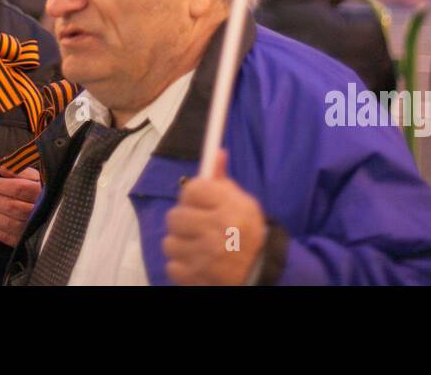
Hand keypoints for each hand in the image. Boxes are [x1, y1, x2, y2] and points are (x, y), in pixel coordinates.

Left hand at [0, 165, 40, 245]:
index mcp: (40, 192)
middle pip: (10, 206)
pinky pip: (6, 236)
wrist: (53, 214)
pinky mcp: (25, 240)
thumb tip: (3, 169)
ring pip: (7, 222)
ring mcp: (31, 227)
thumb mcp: (35, 175)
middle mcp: (38, 211)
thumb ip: (20, 169)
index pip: (18, 188)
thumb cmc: (41, 191)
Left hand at [163, 150, 265, 284]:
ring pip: (169, 242)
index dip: (192, 195)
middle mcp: (216, 232)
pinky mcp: (195, 278)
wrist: (260, 272)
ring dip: (181, 244)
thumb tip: (216, 152)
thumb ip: (223, 181)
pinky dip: (182, 265)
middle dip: (184, 220)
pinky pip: (171, 265)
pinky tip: (196, 262)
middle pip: (175, 216)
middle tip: (196, 225)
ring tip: (197, 246)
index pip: (192, 189)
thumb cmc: (248, 232)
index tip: (197, 201)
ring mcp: (204, 258)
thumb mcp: (243, 203)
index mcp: (230, 209)